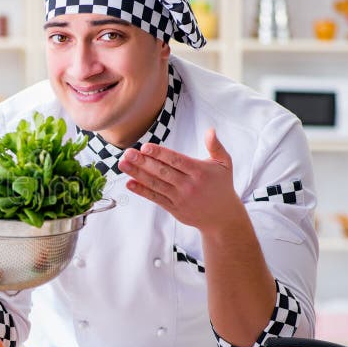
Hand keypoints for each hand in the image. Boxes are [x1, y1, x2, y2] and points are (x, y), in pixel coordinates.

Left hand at [117, 128, 242, 232]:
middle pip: (162, 172)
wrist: (223, 217)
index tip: (145, 147)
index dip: (160, 154)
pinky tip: (129, 183)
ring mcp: (180, 198)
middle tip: (127, 153)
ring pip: (156, 184)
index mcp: (200, 172)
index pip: (176, 160)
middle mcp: (189, 185)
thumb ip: (216, 146)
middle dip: (143, 162)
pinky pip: (155, 198)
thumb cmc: (222, 186)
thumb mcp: (224, 164)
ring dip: (137, 174)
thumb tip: (210, 130)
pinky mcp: (174, 209)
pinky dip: (141, 191)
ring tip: (123, 165)